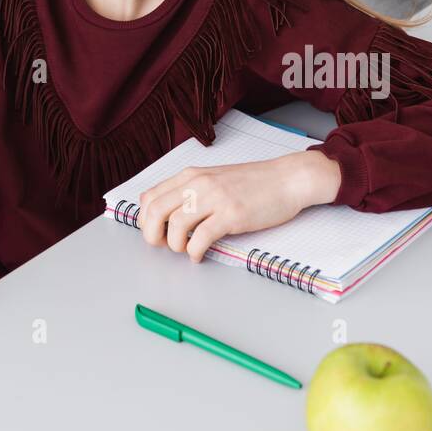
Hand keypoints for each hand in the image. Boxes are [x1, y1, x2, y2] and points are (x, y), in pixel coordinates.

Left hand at [138, 152, 341, 262]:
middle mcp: (197, 184)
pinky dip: (194, 252)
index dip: (145, 220)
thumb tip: (167, 216)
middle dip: (152, 235)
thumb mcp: (213, 180)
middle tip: (164, 246)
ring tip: (186, 249)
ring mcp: (215, 198)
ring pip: (175, 225)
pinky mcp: (231, 214)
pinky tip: (199, 254)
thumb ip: (190, 192)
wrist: (286, 179)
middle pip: (154, 212)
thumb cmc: (251, 183)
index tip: (156, 232)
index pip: (149, 198)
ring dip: (175, 246)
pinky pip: (201, 238)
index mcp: (190, 176)